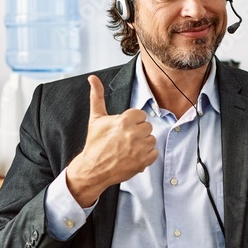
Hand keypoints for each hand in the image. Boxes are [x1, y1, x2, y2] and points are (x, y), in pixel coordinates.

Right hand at [66, 74, 157, 206]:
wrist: (93, 169)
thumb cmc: (95, 143)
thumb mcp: (96, 118)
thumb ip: (97, 96)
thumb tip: (93, 78)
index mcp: (124, 120)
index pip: (140, 115)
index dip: (132, 122)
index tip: (123, 129)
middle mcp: (134, 133)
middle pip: (147, 127)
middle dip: (138, 132)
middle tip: (124, 139)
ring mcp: (140, 148)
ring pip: (151, 139)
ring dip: (143, 144)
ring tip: (128, 148)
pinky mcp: (143, 161)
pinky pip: (154, 153)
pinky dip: (146, 156)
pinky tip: (133, 156)